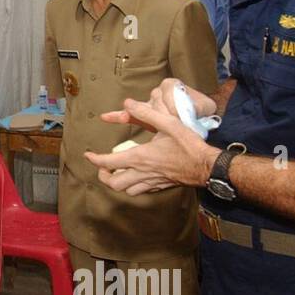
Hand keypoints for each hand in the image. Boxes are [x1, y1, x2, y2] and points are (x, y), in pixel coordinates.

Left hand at [82, 85, 218, 194]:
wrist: (207, 166)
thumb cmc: (188, 145)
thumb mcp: (168, 123)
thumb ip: (146, 113)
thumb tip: (127, 103)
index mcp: (140, 157)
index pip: (109, 163)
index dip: (95, 160)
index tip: (88, 155)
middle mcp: (142, 172)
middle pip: (113, 183)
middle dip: (104, 176)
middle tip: (103, 168)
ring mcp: (151, 182)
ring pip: (126, 191)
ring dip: (118, 183)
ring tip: (117, 173)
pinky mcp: (160, 186)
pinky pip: (140, 191)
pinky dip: (132, 186)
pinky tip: (136, 177)